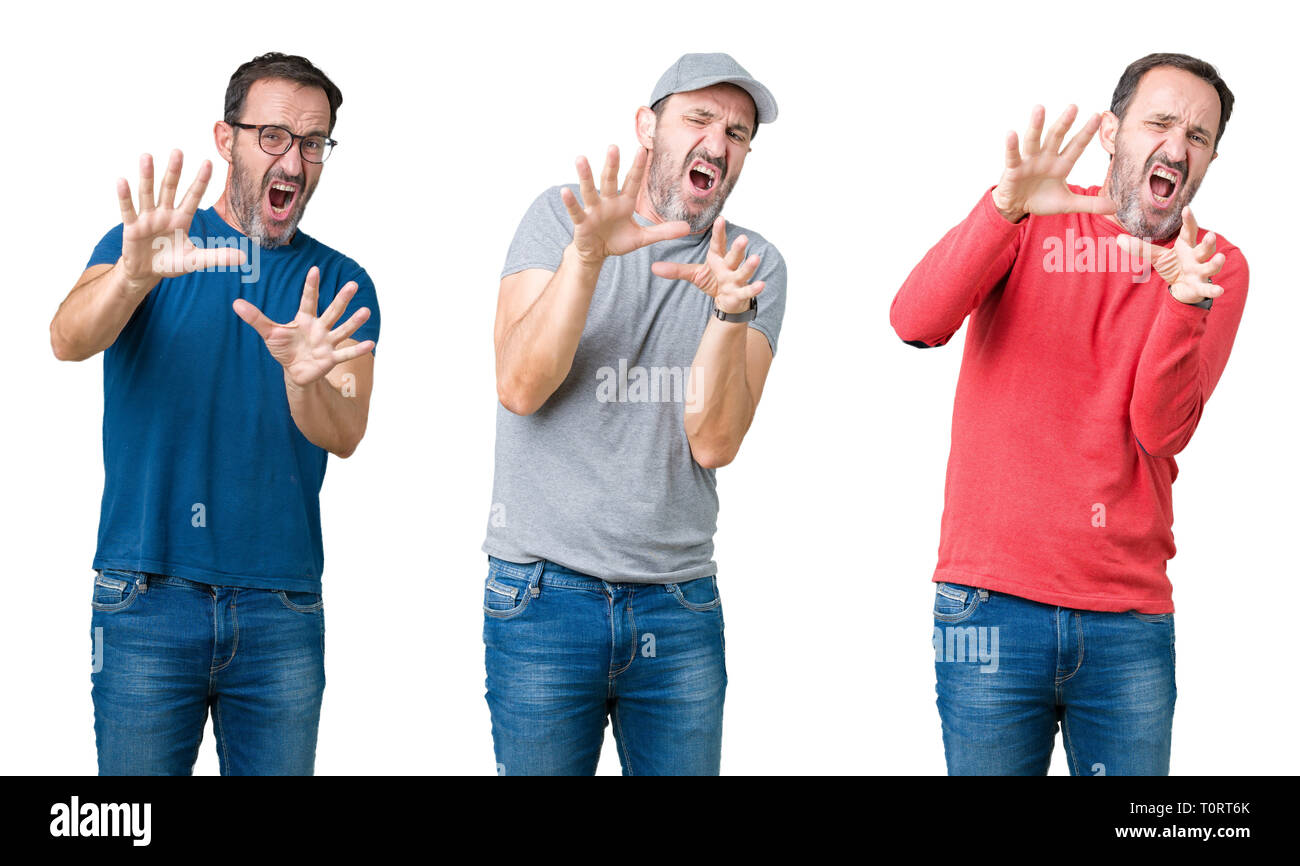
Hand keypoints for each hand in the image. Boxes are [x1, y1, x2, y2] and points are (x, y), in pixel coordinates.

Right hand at [116, 150, 244, 294]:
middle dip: (174, 170)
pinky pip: (128, 210)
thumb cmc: (171, 263)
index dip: (201, 181)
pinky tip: (122, 181)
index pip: (193, 196)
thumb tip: (244, 258)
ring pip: (148, 193)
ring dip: (147, 176)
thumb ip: (217, 256)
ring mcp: (147, 218)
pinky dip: (125, 196)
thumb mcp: (195, 261)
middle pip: (170, 188)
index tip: (209, 162)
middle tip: (178, 151)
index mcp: (182, 219)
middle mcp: (165, 213)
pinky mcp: (132, 227)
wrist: (147, 273)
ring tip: (147, 156)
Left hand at [233, 266, 373, 387]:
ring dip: (354, 321)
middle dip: (342, 298)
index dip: (311, 286)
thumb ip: (255, 318)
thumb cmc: (284, 349)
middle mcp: (320, 328)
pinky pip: (345, 353)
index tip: (314, 269)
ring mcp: (327, 342)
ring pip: (342, 329)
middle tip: (353, 285)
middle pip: (332, 311)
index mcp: (305, 319)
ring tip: (366, 311)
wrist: (295, 372)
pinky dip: (357, 350)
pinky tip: (370, 344)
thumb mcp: (269, 333)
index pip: (308, 300)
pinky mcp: (331, 358)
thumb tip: (236, 303)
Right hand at [561, 145, 689, 265]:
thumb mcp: (642, 238)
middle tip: (614, 146)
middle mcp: (608, 202)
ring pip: (589, 190)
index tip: (643, 149)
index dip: (637, 167)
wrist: (597, 254)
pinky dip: (570, 202)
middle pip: (610, 180)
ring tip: (580, 159)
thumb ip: (663, 231)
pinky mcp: (582, 222)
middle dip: (612, 164)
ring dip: (586, 175)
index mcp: (624, 202)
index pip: (632, 182)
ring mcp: (593, 210)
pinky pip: (576, 210)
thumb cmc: (617, 240)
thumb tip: (688, 228)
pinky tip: (565, 191)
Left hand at [651, 216, 764, 314]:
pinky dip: (754, 288)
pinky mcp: (740, 293)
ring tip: (756, 258)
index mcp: (718, 258)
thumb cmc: (714, 281)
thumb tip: (653, 267)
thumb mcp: (694, 274)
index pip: (718, 243)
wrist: (728, 300)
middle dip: (737, 247)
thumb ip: (676, 270)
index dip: (719, 232)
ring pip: (743, 271)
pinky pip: (747, 290)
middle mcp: (729, 266)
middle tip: (742, 237)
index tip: (720, 218)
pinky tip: (762, 284)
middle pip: (733, 255)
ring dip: (749, 265)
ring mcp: (736, 279)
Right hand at [992, 105, 1116, 222]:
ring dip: (1036, 125)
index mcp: (1061, 165)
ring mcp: (1029, 161)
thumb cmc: (1041, 200)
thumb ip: (1090, 203)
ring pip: (1034, 140)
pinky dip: (1011, 146)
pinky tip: (1011, 133)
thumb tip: (1115, 207)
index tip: (1098, 116)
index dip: (1086, 132)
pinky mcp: (1013, 169)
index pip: (1076, 146)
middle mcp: (1046, 158)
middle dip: (1064, 122)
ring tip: (1040, 108)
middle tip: (1074, 107)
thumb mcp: (1068, 203)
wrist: (1017, 207)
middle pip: (1056, 137)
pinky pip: (1013, 156)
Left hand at [1117, 206, 1224, 303]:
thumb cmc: (1174, 266)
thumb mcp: (1157, 256)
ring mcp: (1200, 271)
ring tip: (1220, 258)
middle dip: (1208, 242)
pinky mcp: (1200, 286)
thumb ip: (1141, 248)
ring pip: (1210, 266)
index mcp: (1186, 246)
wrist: (1183, 287)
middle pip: (1204, 248)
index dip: (1189, 220)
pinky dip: (1213, 290)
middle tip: (1210, 235)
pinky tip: (1219, 291)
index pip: (1189, 231)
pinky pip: (1207, 288)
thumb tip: (1119, 238)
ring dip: (1215, 263)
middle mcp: (1196, 256)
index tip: (1186, 209)